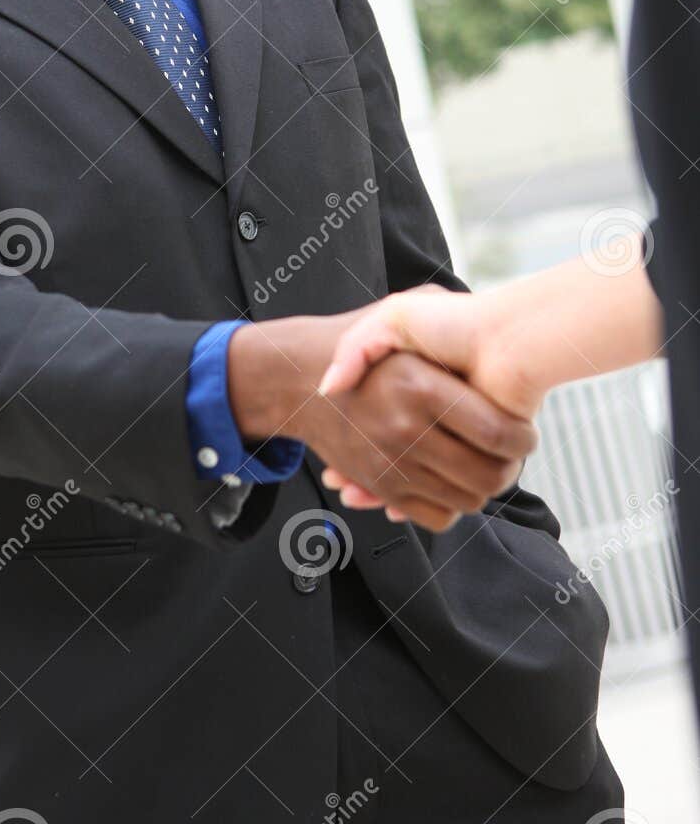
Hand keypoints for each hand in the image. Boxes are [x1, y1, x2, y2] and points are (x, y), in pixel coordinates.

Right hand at [226, 311, 537, 531]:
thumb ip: (439, 307)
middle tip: (513, 454)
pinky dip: (451, 507)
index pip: (496, 431)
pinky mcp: (381, 487)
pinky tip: (454, 481)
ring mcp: (392, 463)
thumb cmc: (355, 341)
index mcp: (420, 387)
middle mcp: (406, 431)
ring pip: (467, 499)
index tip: (527, 432)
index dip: (522, 438)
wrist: (296, 377)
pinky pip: (437, 516)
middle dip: (511, 468)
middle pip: (489, 475)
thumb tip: (483, 326)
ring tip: (487, 466)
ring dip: (484, 488)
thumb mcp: (396, 311)